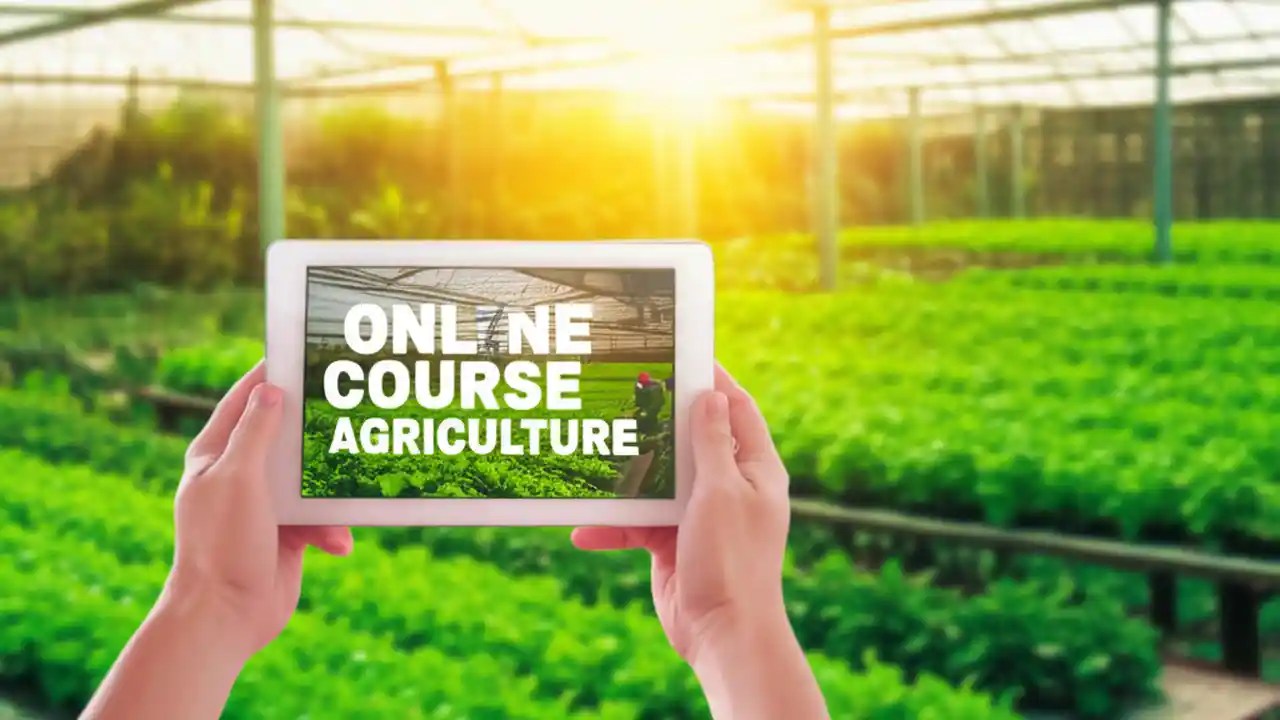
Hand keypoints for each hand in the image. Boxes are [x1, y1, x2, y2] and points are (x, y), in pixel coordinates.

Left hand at [83, 363, 354, 719]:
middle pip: (284, 435)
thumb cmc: (222, 544)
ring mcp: (263, 505)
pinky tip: (337, 543)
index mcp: (215, 455)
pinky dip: (331, 528)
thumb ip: (256, 433)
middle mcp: (238, 475)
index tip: (300, 353)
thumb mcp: (238, 479)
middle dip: (314, 427)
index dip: (269, 374)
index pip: (244, 400)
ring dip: (330, 489)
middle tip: (348, 404)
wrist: (225, 617)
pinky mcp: (286, 533)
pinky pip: (319, 517)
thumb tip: (271, 390)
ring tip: (355, 484)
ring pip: (309, 477)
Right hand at [572, 365, 790, 665]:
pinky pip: (639, 523)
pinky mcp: (674, 542)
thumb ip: (712, 443)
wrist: (723, 636)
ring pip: (659, 480)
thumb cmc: (732, 562)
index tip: (683, 353)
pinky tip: (583, 530)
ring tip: (592, 454)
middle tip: (622, 392)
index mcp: (755, 469)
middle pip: (691, 439)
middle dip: (657, 421)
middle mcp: (730, 487)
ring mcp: (701, 515)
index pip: (737, 408)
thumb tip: (710, 396)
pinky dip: (614, 526)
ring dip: (627, 475)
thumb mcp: (720, 493)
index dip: (713, 380)